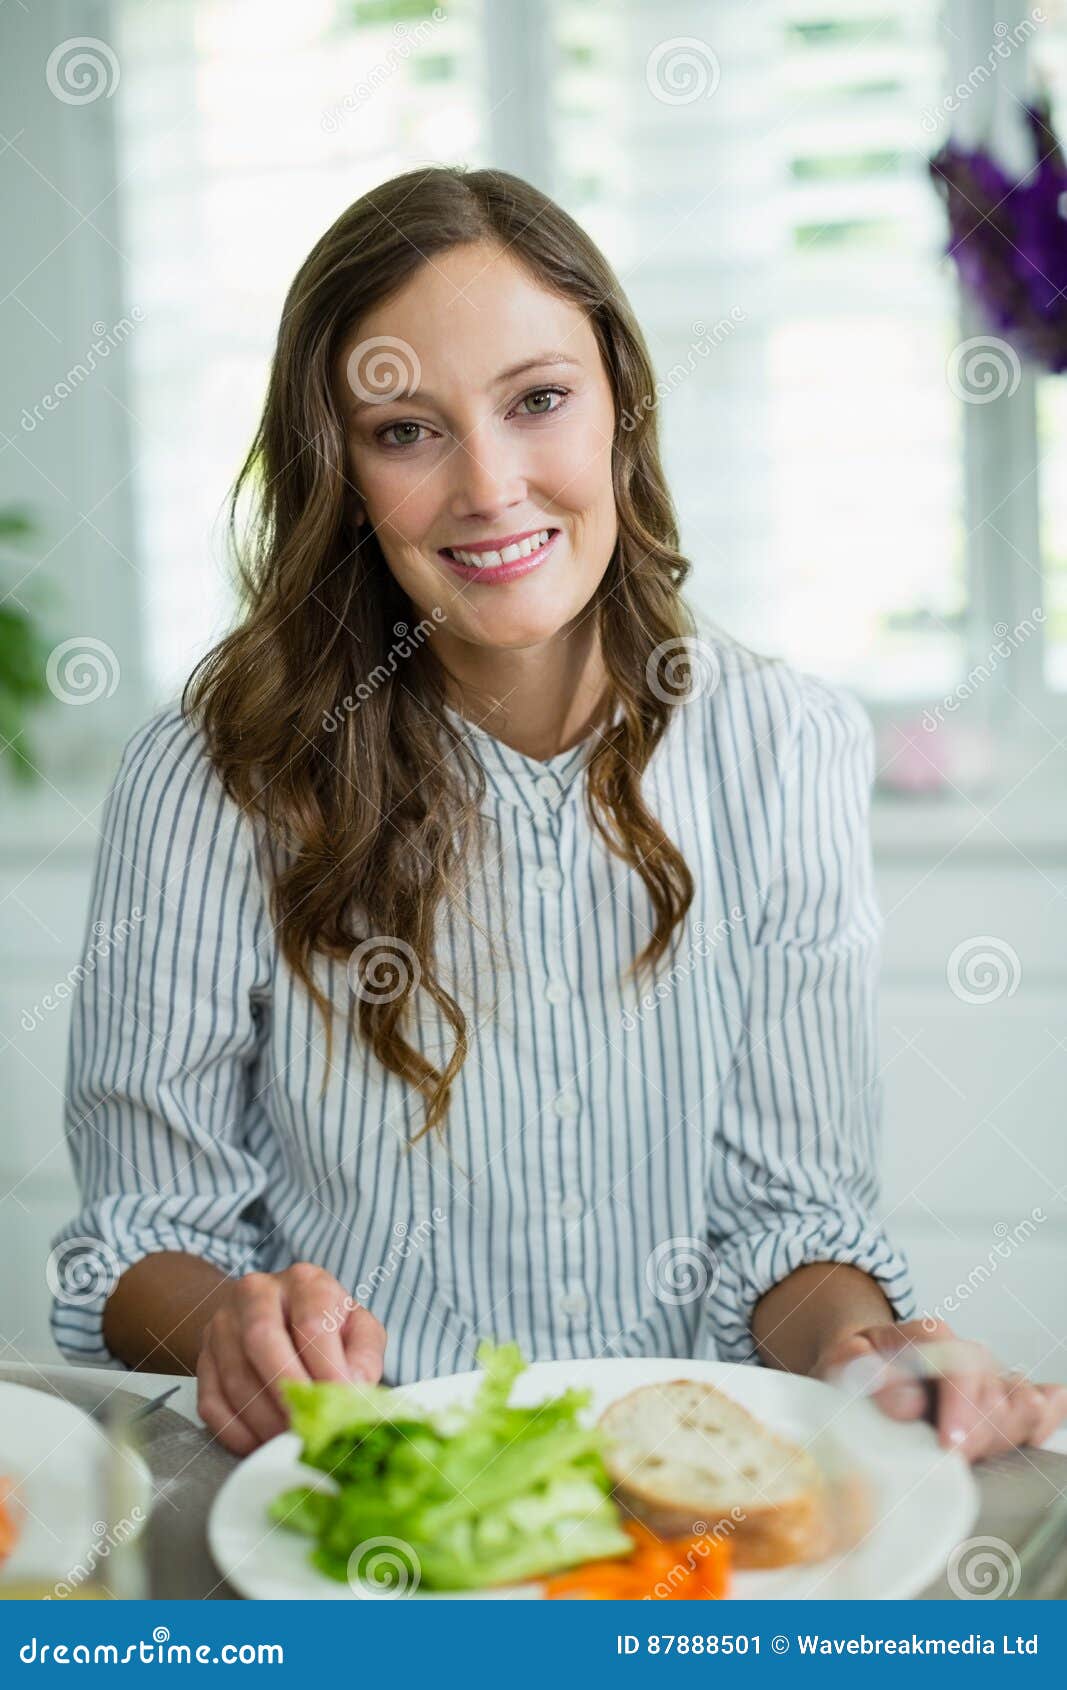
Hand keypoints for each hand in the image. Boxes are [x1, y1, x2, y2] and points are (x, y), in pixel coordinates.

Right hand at [196, 1262, 386, 1455]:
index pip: (312, 1323)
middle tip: (308, 1426)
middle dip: (288, 1390)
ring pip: (236, 1376)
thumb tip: (354, 1388)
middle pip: (262, 1341)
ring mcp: (224, 1324)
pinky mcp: (203, 1357)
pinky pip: (211, 1401)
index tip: (340, 1401)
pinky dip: (236, 1431)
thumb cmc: (325, 1323)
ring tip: (291, 1441)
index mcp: (304, 1281)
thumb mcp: (357, 1327)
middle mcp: (257, 1293)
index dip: (327, 1367)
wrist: (274, 1313)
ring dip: (264, 1419)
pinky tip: (260, 1444)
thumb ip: (364, 1354)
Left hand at [812, 1317, 1066, 1462]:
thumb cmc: (857, 1370)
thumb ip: (861, 1369)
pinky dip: (1038, 1428)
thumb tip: (904, 1397)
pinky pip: (1043, 1409)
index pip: (958, 1362)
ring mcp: (994, 1377)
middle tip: (946, 1463)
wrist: (867, 1367)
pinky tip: (1020, 1445)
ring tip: (966, 1456)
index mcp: (927, 1337)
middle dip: (974, 1436)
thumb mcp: (841, 1363)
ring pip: (1022, 1407)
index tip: (950, 1445)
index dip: (960, 1405)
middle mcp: (968, 1354)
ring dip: (998, 1441)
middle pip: (994, 1393)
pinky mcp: (1010, 1401)